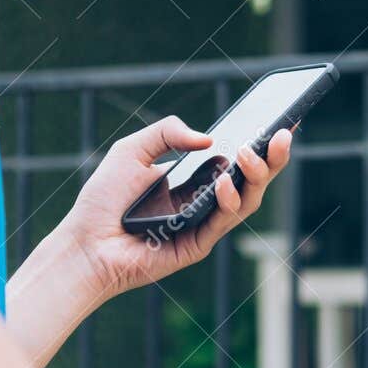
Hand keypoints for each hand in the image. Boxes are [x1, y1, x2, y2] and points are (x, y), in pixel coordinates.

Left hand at [67, 115, 293, 303]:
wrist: (86, 242)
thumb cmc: (105, 199)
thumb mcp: (132, 149)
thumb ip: (167, 132)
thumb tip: (208, 139)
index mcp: (194, 179)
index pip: (236, 160)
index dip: (261, 144)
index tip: (280, 123)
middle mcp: (205, 201)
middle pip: (251, 180)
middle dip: (271, 158)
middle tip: (281, 135)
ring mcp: (204, 224)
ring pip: (247, 201)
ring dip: (254, 177)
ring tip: (250, 154)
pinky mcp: (198, 245)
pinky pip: (223, 222)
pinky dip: (228, 201)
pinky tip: (224, 183)